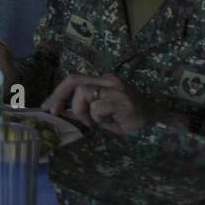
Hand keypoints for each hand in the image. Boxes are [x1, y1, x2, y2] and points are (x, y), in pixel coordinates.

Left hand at [41, 73, 172, 135]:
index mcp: (104, 81)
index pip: (74, 80)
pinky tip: (109, 122)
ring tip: (94, 122)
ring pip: (83, 92)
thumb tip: (57, 111)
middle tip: (54, 112)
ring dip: (81, 111)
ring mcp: (117, 90)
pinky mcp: (123, 101)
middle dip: (59, 96)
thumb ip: (83, 108)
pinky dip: (97, 117)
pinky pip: (97, 107)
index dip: (57, 92)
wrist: (159, 123)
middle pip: (74, 80)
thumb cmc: (128, 119)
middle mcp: (110, 81)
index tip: (46, 106)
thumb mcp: (101, 112)